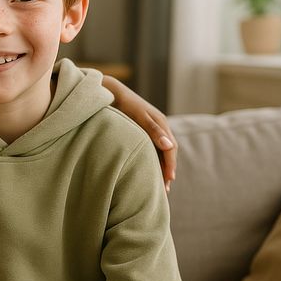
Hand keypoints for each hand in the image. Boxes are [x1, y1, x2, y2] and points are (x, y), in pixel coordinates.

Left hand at [103, 75, 176, 191]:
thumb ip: (153, 130)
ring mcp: (151, 127)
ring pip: (161, 150)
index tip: (168, 180)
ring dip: (161, 166)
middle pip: (168, 151)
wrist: (110, 91)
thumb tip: (169, 146)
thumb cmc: (123, 103)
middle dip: (167, 169)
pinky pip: (152, 147)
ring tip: (157, 184)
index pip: (171, 148)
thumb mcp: (138, 116)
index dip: (170, 165)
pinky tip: (147, 169)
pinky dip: (152, 159)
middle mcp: (159, 125)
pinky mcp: (142, 129)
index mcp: (161, 123)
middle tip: (164, 189)